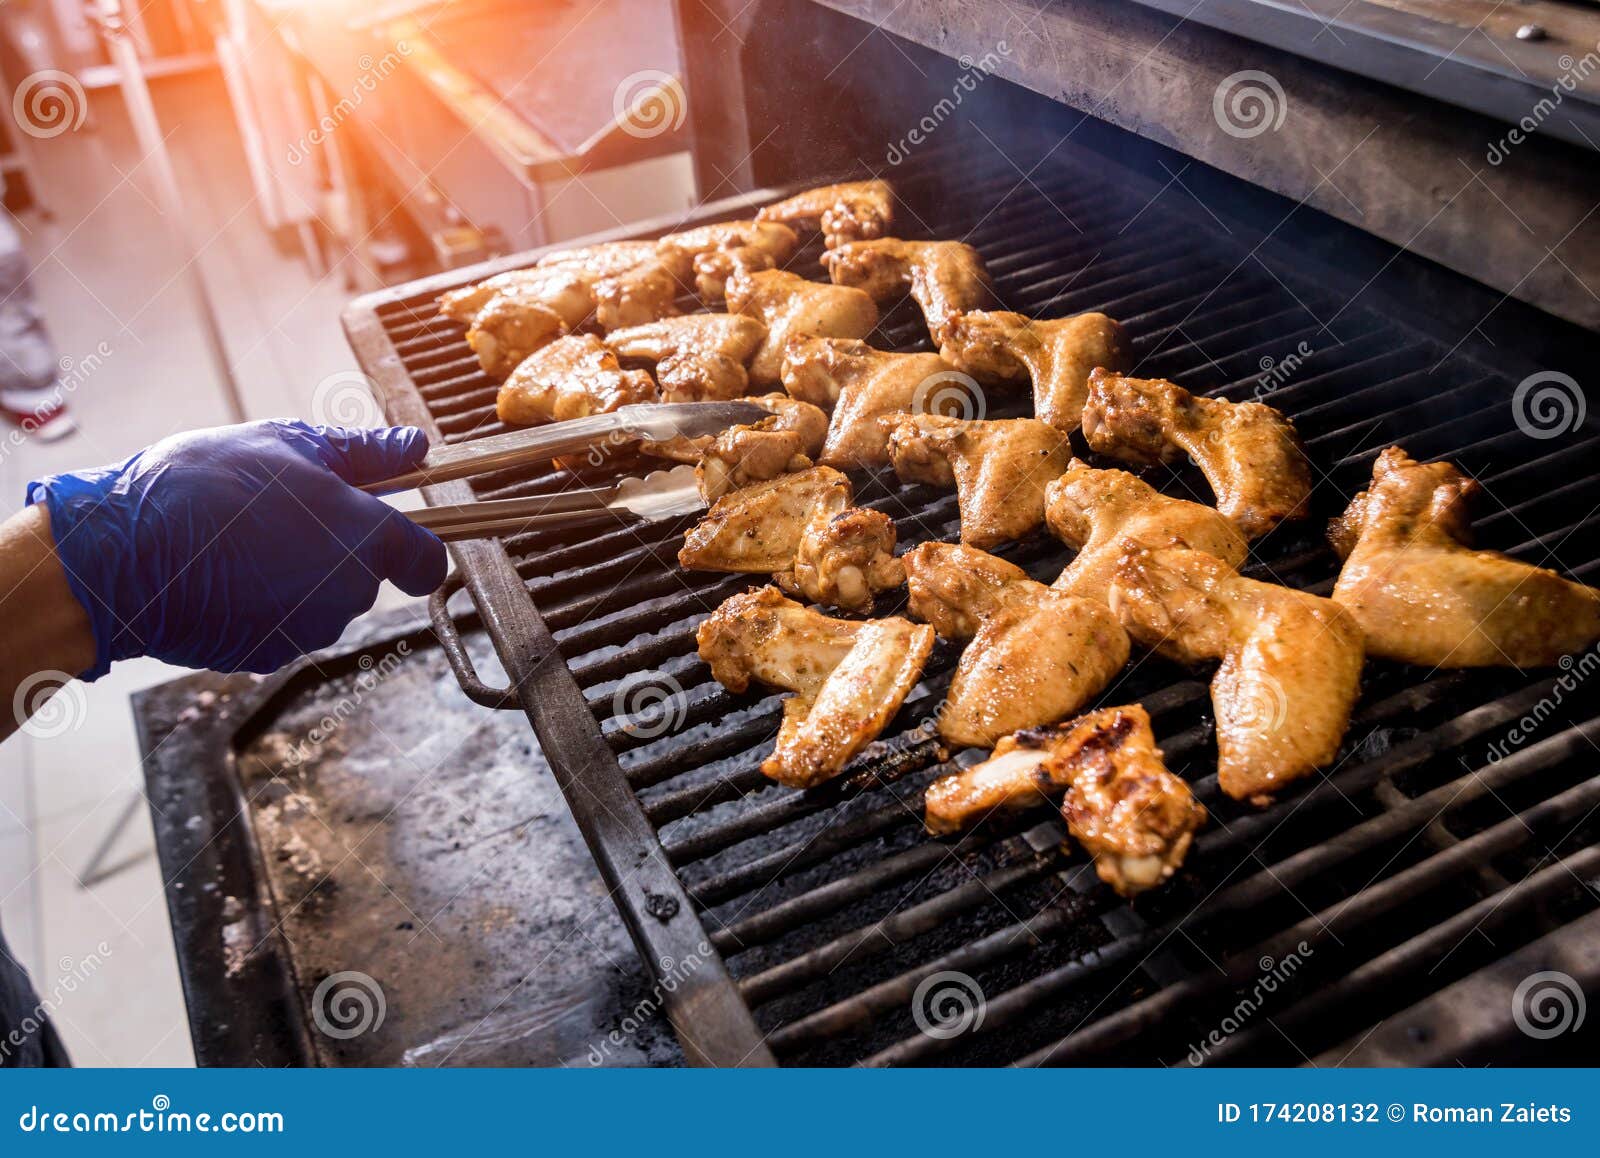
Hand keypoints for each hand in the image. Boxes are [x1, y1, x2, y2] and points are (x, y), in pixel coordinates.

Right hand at [26, 419, 446, 677]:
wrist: (123, 551)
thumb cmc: (205, 485)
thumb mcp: (289, 444)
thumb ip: (364, 453)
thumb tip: (417, 447)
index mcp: (366, 539)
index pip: (427, 560)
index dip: (417, 547)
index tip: (396, 534)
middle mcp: (348, 593)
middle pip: (367, 577)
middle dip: (337, 550)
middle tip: (280, 515)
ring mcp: (309, 630)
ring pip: (323, 602)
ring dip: (297, 576)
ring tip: (242, 541)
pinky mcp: (269, 656)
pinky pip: (284, 627)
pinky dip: (263, 605)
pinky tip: (224, 574)